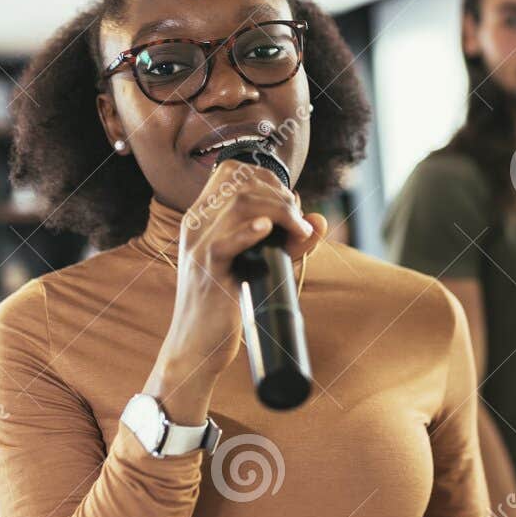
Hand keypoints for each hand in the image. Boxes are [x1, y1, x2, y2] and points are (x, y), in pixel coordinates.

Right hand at [158, 160, 323, 381]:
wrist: (197, 345)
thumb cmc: (227, 304)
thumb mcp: (258, 265)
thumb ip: (287, 243)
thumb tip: (319, 221)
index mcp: (203, 217)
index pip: (233, 170)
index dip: (269, 179)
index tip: (290, 203)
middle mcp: (197, 224)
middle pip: (241, 183)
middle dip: (280, 195)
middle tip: (298, 223)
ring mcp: (199, 246)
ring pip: (239, 205)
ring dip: (279, 212)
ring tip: (297, 233)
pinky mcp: (207, 271)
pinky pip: (225, 242)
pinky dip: (250, 232)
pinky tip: (268, 230)